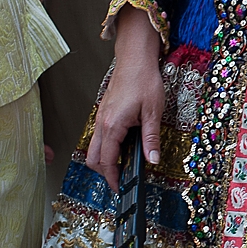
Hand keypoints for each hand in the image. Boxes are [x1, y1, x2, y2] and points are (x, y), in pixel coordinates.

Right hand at [85, 5, 164, 191]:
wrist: (135, 59)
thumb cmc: (144, 81)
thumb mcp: (153, 111)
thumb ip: (151, 138)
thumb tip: (153, 159)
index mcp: (112, 126)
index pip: (106, 161)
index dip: (113, 177)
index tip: (120, 187)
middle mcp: (102, 124)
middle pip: (93, 159)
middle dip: (105, 172)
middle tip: (121, 178)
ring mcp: (101, 118)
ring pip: (93, 148)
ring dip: (104, 159)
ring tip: (123, 164)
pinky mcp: (104, 113)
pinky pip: (98, 136)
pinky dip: (105, 147)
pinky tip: (122, 144)